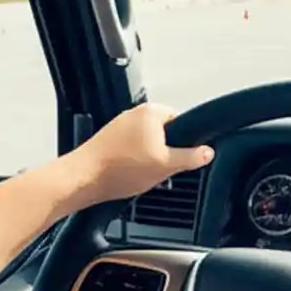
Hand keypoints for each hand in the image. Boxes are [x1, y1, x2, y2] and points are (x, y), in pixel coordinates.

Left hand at [65, 103, 213, 207]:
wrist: (82, 179)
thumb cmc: (120, 168)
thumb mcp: (166, 165)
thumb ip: (191, 157)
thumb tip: (208, 152)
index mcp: (151, 111)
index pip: (181, 121)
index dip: (186, 141)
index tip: (183, 157)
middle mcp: (134, 114)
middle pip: (164, 133)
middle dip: (165, 153)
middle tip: (162, 169)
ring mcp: (119, 126)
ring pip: (147, 143)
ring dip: (149, 159)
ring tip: (142, 175)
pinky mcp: (108, 140)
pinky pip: (131, 150)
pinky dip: (134, 162)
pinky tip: (130, 176)